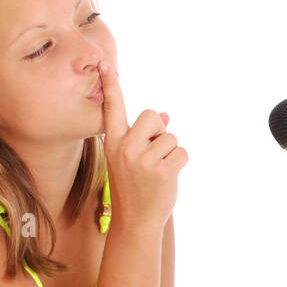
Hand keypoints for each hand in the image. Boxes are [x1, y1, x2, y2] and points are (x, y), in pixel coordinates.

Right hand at [100, 62, 186, 231]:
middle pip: (152, 115)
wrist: (136, 222)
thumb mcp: (130, 160)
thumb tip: (166, 115)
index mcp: (113, 143)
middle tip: (152, 155)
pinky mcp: (162, 169)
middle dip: (160, 131)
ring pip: (170, 136)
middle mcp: (124, 148)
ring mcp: (142, 159)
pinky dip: (180, 163)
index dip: (110, 86)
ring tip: (158, 172)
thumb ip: (143, 137)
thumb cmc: (134, 188)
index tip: (104, 64)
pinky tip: (168, 178)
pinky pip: (182, 152)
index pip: (112, 108)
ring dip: (170, 152)